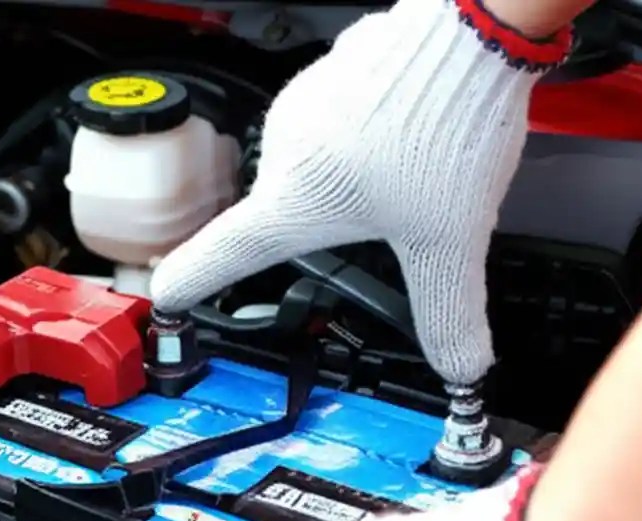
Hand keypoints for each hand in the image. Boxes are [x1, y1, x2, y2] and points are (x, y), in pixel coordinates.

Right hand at [149, 0, 570, 384]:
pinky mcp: (327, 70)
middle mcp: (283, 151)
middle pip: (302, 207)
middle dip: (348, 214)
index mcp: (295, 201)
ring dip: (364, 167)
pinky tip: (412, 118)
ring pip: (326, 159)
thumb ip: (449, 311)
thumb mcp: (451, 241)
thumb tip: (460, 366)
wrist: (475, 29)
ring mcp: (302, 104)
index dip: (195, 280)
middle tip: (402, 205)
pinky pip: (343, 115)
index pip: (227, 253)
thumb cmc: (447, 128)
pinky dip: (374, 126)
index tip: (167, 294)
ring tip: (417, 154)